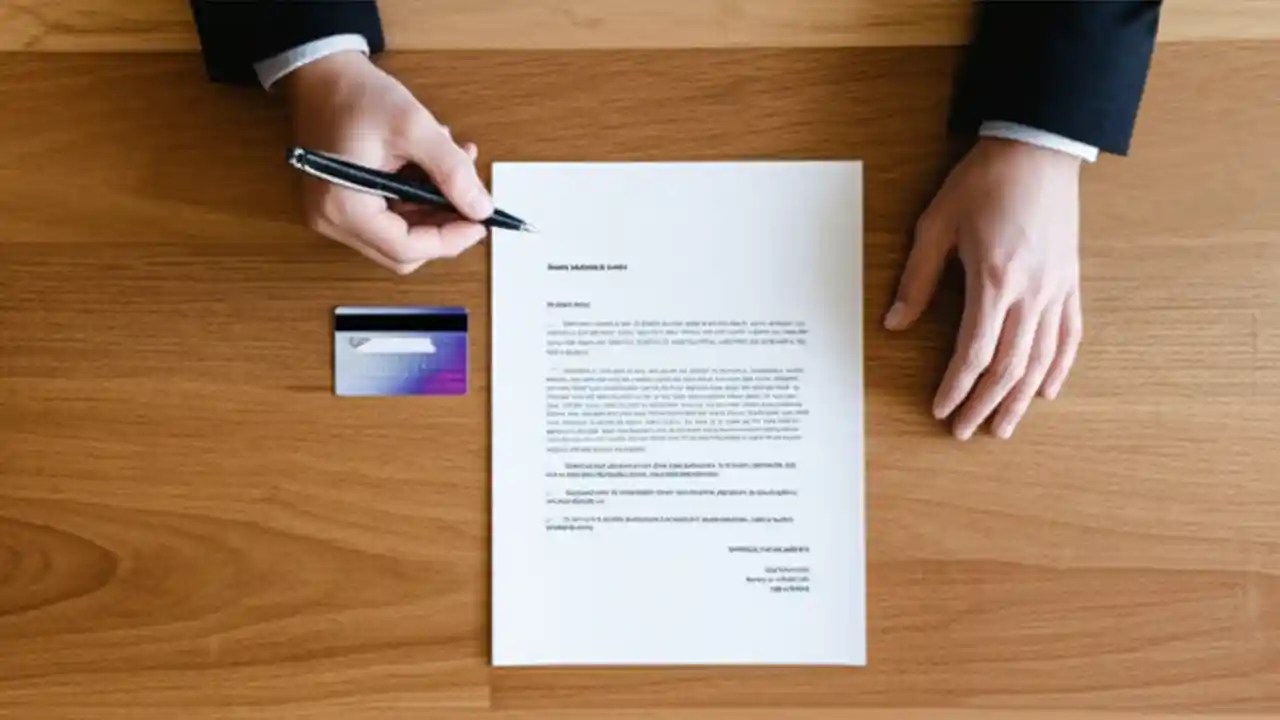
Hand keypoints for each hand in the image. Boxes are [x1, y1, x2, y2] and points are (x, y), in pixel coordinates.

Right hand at [281, 51, 492, 273]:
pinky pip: (388, 219)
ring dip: (433, 211)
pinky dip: (416, 202)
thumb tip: (481, 208)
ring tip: (456, 169)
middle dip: (443, 228)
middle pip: (402, 251)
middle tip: (472, 201)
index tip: (480, 223)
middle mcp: (333, 220)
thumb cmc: (355, 95)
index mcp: (344, 206)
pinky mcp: (343, 204)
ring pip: (399, 236)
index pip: (405, 248)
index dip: (449, 241)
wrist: (322, 74)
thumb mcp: (414, 127)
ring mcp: (334, 215)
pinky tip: (433, 170)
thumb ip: (451, 171)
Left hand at [884, 138, 1083, 439]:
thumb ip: (917, 279)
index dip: (956, 388)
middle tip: (963, 431)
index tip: (940, 409)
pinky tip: (1046, 391)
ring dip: (1021, 399)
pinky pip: (1069, 335)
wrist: (1037, 148)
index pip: (974, 353)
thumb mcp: (936, 225)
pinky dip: (1059, 367)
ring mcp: (1057, 289)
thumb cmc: (983, 183)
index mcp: (993, 280)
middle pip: (1008, 367)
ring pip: (1041, 360)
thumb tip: (894, 323)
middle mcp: (1030, 292)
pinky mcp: (1071, 281)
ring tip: (1003, 427)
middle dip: (984, 405)